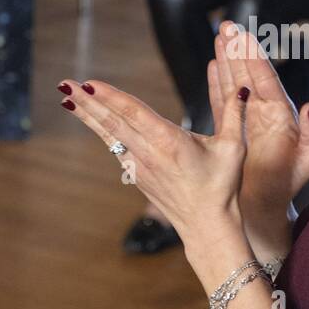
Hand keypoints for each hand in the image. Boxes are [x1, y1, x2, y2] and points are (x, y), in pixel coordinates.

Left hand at [58, 78, 248, 246]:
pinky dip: (100, 129)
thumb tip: (244, 87)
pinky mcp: (136, 173)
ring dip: (87, 114)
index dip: (110, 96)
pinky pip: (114, 146)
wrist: (207, 225)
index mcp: (169, 142)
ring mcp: (139, 165)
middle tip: (64, 84)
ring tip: (67, 96)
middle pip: (112, 122)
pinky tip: (89, 117)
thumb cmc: (223, 186)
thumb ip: (235, 113)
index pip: (134, 113)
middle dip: (87, 101)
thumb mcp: (234, 148)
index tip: (90, 83)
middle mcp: (148, 153)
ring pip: (108, 134)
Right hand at [209, 20, 308, 256]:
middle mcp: (264, 112)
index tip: (245, 36)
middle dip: (238, 49)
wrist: (265, 207)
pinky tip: (212, 65)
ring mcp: (248, 118)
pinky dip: (216, 82)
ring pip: (234, 81)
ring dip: (226, 59)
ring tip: (219, 36)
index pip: (266, 80)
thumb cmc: (288, 187)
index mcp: (281, 115)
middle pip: (248, 73)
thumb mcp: (308, 163)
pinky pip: (222, 99)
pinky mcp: (232, 128)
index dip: (254, 57)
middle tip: (227, 25)